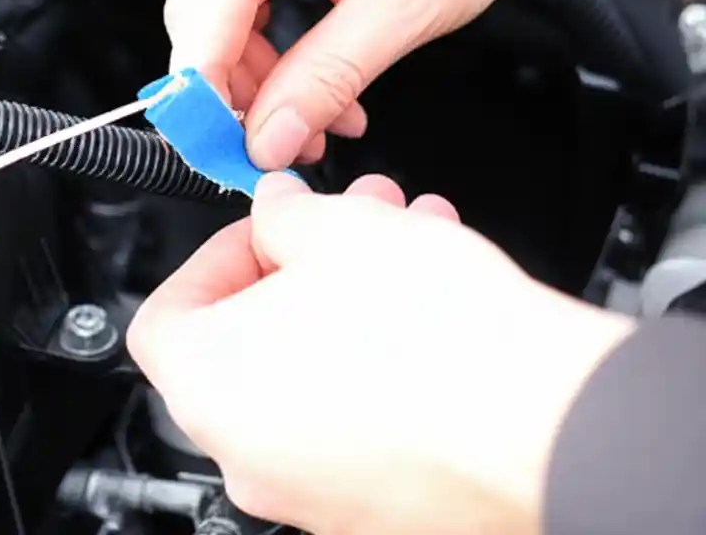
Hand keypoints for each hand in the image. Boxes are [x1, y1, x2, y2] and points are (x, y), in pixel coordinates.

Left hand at [127, 173, 634, 533]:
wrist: (550, 428)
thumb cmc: (437, 340)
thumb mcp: (340, 230)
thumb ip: (285, 214)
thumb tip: (277, 211)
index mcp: (204, 384)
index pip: (167, 314)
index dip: (218, 257)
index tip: (269, 233)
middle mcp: (245, 454)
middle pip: (246, 343)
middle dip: (302, 271)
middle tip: (349, 230)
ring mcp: (309, 494)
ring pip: (310, 380)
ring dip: (348, 311)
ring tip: (410, 258)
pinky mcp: (373, 515)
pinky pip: (355, 428)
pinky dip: (380, 371)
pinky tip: (436, 320)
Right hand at [164, 0, 631, 168]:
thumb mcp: (409, 5)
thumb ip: (329, 76)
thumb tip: (268, 136)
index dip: (204, 78)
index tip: (213, 144)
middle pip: (200, 2)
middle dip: (230, 84)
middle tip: (274, 141)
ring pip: (209, 2)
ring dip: (247, 69)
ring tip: (307, 115)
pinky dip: (256, 38)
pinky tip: (298, 73)